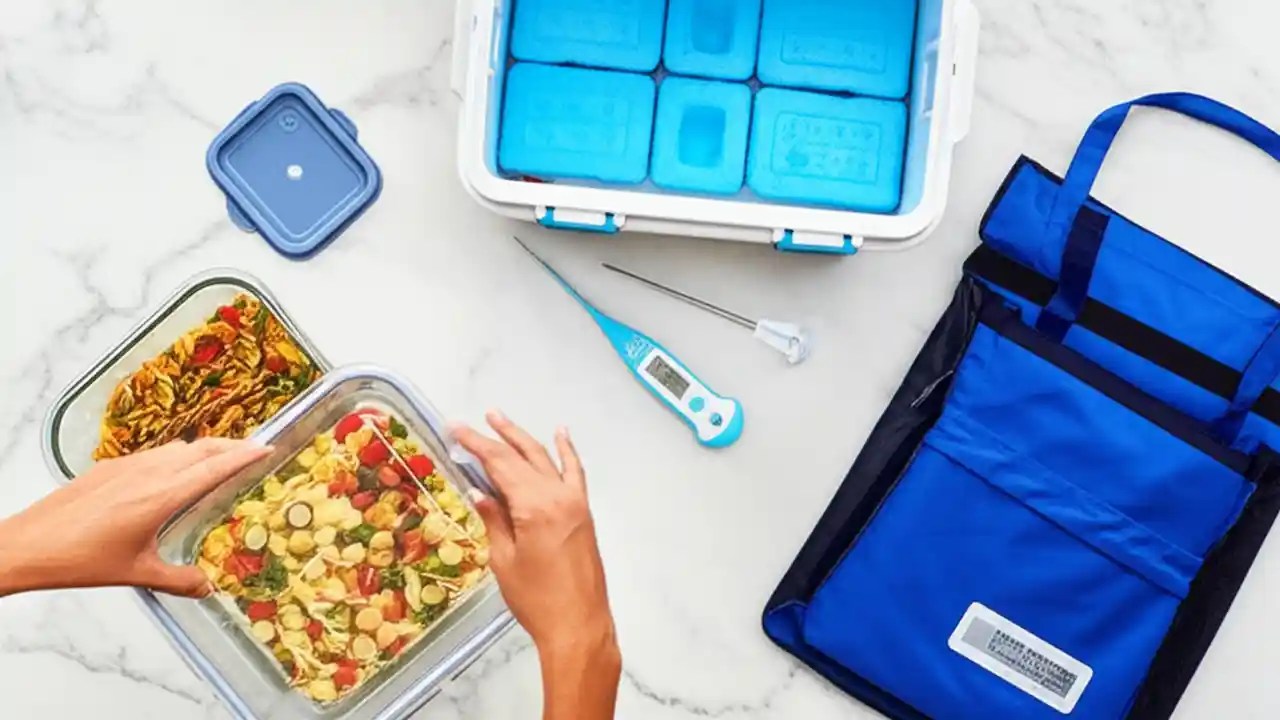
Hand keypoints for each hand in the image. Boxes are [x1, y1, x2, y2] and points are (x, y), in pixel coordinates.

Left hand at [0, 438, 270, 597]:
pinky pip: (153, 453)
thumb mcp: (136, 574)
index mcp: (162, 496)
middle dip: (230, 446)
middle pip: (200, 448)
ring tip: (218, 459)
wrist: (28, 545)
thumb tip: (206, 587)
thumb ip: (177, 580)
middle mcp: (149, 473)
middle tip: (252, 449)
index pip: (214, 467)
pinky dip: (176, 455)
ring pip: (176, 447)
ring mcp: (127, 466)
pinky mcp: (108, 468)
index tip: (266, 448)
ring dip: (203, 448)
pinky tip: (171, 473)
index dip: (244, 456)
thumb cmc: (81, 560)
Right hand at [452, 412, 619, 719]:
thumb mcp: (504, 559)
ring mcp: (574, 502)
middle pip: (521, 456)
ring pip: (546, 459)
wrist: (578, 624)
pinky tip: (561, 434)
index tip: (456, 428)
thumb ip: (494, 519)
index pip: (499, 463)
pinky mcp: (583, 512)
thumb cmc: (537, 600)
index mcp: (534, 506)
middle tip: (473, 421)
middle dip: (496, 436)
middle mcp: (558, 496)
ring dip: (523, 438)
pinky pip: (574, 472)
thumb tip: (479, 492)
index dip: (476, 444)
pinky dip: (567, 451)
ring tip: (501, 419)